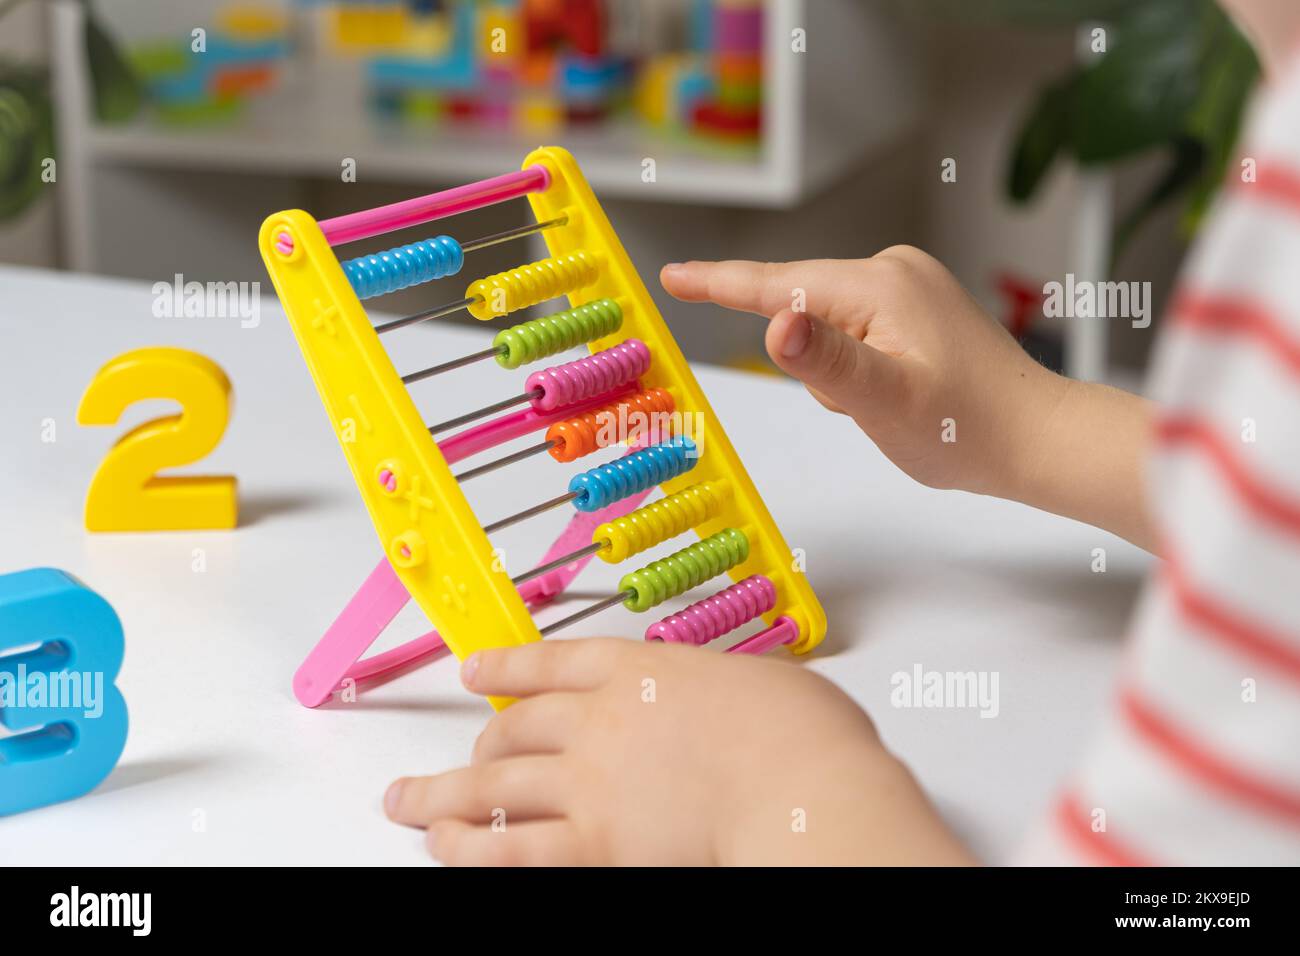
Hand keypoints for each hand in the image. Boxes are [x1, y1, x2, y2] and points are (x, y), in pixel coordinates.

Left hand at [384, 639, 971, 865]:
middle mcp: (598, 719)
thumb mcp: (759, 681)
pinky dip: (467, 845)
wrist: (799, 783)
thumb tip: (735, 702)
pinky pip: (508, 846)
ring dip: (440, 794)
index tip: (477, 666)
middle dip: (484, 736)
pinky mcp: (591, 842)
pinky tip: (441, 844)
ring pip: (489, 784)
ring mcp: (587, 781)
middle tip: (469, 746)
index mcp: (638, 670)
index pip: (552, 660)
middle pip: (516, 723)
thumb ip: (721, 689)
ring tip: (406, 801)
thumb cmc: (798, 733)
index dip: (505, 662)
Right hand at [661, 249, 1153, 548]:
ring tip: (893, 404)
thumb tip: (773, 323)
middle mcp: (893, 271)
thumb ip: (826, 361)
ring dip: (839, 374)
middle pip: (803, 309)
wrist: (1037, 438)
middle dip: (814, 365)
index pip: (779, 285)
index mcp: (880, 285)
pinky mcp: (915, 309)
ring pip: (826, 328)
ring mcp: (907, 287)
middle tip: (863, 407)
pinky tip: (900, 393)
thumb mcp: (886, 401)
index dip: (720, 284)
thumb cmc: (969, 429)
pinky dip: (857, 368)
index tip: (672, 276)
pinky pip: (853, 333)